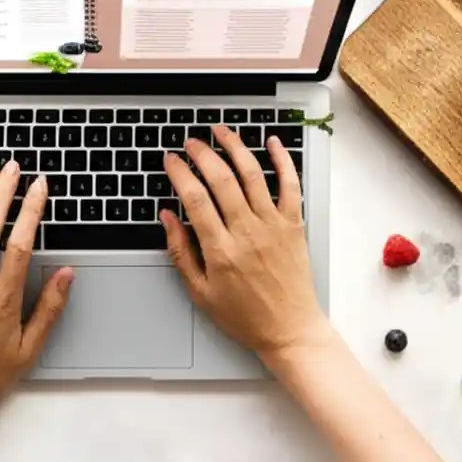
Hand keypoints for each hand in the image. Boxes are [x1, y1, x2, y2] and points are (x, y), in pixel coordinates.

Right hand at [161, 126, 328, 359]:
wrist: (290, 330)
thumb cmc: (245, 316)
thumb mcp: (200, 293)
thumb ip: (181, 252)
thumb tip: (167, 218)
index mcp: (221, 251)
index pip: (194, 199)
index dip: (179, 174)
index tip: (170, 161)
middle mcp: (248, 233)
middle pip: (221, 180)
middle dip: (202, 154)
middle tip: (190, 143)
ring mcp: (273, 226)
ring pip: (252, 174)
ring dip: (235, 147)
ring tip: (221, 131)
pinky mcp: (294, 225)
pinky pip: (290, 185)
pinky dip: (282, 160)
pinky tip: (272, 142)